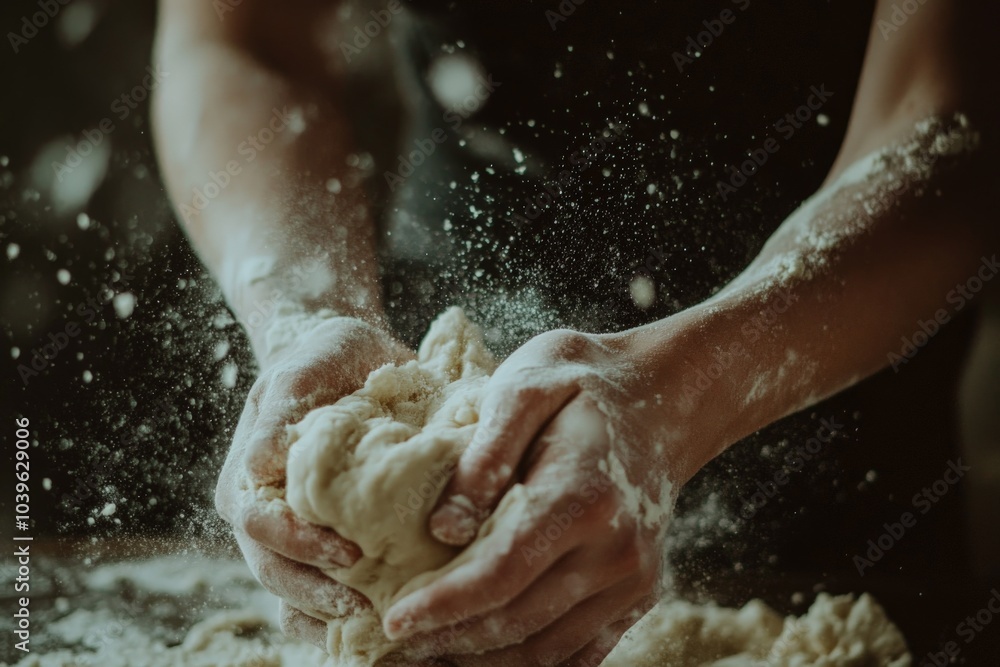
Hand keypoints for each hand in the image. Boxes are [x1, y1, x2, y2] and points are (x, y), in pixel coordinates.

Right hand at [215, 315, 413, 647]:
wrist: (351, 359)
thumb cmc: (321, 360)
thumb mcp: (302, 368)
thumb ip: (283, 405)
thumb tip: (261, 464)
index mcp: (248, 480)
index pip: (261, 528)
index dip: (299, 547)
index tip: (350, 556)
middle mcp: (264, 515)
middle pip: (276, 573)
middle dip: (317, 597)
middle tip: (367, 610)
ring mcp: (294, 533)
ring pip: (295, 593)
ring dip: (328, 618)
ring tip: (377, 628)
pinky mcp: (330, 539)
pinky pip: (326, 587)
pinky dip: (346, 613)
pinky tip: (385, 621)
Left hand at [381, 328, 689, 665]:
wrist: (663, 397)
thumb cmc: (580, 384)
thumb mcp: (524, 387)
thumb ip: (484, 455)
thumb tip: (441, 530)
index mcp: (584, 495)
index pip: (503, 569)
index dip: (445, 603)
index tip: (392, 619)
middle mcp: (617, 549)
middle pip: (519, 619)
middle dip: (448, 639)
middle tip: (391, 644)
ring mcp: (633, 577)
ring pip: (546, 647)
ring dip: (481, 660)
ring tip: (425, 657)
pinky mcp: (637, 592)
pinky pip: (579, 650)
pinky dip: (528, 662)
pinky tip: (480, 658)